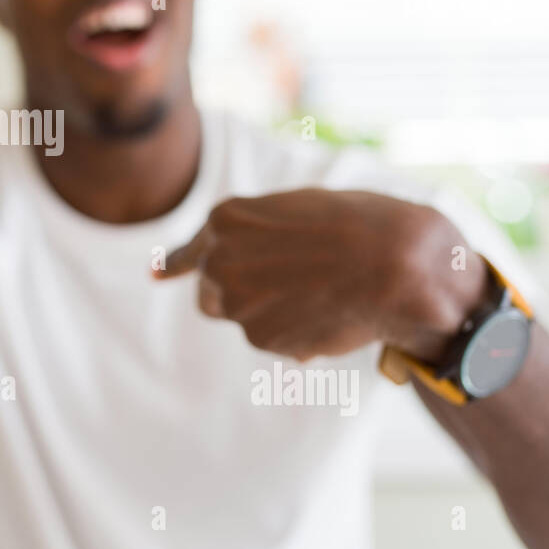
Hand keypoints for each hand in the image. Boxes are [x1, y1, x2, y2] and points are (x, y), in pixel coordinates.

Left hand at [154, 189, 487, 362]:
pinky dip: (294, 332)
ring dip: (268, 312)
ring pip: (241, 317)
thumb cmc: (359, 225)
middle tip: (283, 287)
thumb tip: (244, 266)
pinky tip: (328, 312)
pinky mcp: (259, 337)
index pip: (189, 249)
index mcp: (225, 220)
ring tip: (316, 293)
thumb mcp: (297, 209)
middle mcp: (217, 261)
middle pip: (209, 290)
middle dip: (236, 293)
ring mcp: (234, 302)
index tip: (155, 275)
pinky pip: (272, 338)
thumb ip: (260, 234)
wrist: (392, 264)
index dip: (174, 264)